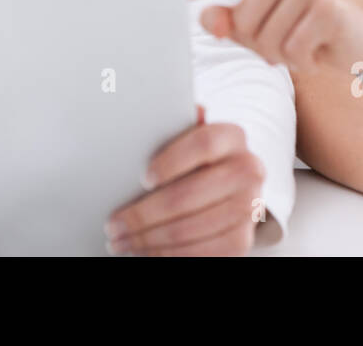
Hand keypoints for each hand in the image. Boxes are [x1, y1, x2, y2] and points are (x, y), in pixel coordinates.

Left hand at [103, 105, 265, 255]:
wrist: (229, 184)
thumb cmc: (194, 157)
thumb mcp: (186, 135)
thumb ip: (172, 125)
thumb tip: (150, 107)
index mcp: (232, 137)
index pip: (203, 144)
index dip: (171, 161)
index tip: (142, 179)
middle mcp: (248, 169)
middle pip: (190, 194)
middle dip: (144, 214)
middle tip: (113, 225)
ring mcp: (248, 207)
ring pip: (192, 229)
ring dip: (149, 240)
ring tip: (121, 242)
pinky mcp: (243, 239)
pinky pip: (203, 253)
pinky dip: (168, 255)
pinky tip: (146, 252)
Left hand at [190, 0, 362, 72]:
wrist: (358, 31)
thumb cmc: (297, 26)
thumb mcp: (256, 27)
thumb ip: (228, 22)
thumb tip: (208, 18)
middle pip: (243, 20)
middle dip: (258, 43)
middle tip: (282, 40)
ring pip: (268, 38)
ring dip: (282, 54)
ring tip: (300, 43)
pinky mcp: (329, 7)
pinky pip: (294, 48)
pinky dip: (301, 61)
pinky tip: (316, 50)